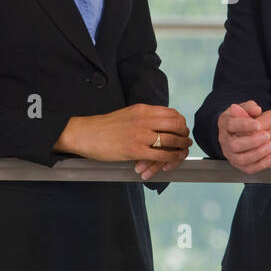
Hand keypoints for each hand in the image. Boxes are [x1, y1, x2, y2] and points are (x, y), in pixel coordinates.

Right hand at [55, 104, 191, 180]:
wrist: (85, 134)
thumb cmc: (105, 126)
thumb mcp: (128, 113)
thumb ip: (144, 116)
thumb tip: (161, 122)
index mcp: (142, 109)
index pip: (172, 113)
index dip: (181, 122)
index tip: (181, 129)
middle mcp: (144, 120)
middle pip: (176, 125)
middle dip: (184, 134)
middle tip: (185, 140)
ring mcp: (140, 135)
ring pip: (171, 140)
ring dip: (181, 147)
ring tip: (182, 150)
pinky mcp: (135, 150)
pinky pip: (161, 155)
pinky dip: (170, 158)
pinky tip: (171, 160)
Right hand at [218, 101, 270, 173]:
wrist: (239, 132)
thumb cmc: (241, 119)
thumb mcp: (244, 108)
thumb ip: (250, 107)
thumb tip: (256, 109)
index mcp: (225, 124)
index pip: (232, 125)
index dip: (245, 125)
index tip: (259, 124)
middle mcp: (225, 141)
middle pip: (234, 145)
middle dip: (252, 141)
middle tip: (267, 135)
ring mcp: (231, 155)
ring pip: (241, 159)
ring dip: (257, 154)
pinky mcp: (239, 164)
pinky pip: (248, 168)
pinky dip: (261, 165)